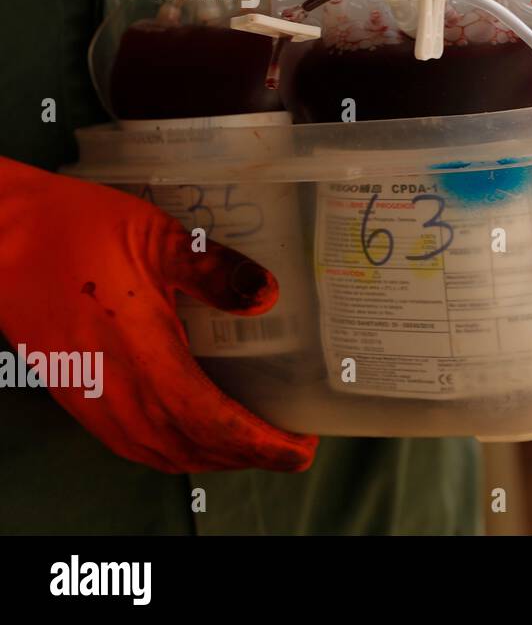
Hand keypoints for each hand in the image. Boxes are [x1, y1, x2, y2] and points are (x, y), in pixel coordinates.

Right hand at [0, 158, 317, 472]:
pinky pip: (132, 442)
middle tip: (292, 451)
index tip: (301, 449)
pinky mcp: (75, 394)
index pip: (208, 419)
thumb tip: (267, 295)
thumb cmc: (76, 229)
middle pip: (190, 446)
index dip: (258, 441)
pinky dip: (174, 450)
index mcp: (139, 353)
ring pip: (159, 451)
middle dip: (247, 456)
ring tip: (255, 448)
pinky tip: (195, 437)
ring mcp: (89, 398)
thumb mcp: (157, 235)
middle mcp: (113, 390)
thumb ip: (213, 268)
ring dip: (212, 458)